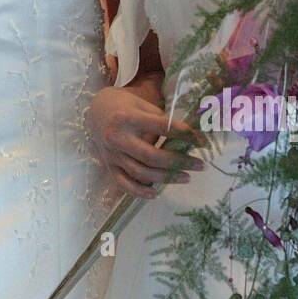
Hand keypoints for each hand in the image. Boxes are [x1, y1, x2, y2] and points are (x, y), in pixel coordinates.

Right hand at [87, 86, 205, 198]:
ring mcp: (112, 154)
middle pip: (152, 156)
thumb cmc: (125, 106)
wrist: (95, 111)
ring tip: (187, 177)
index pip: (161, 127)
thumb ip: (162, 120)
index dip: (184, 134)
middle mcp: (118, 137)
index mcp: (128, 118)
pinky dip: (139, 192)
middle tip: (200, 165)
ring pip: (141, 173)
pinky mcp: (109, 166)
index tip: (202, 141)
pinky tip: (156, 193)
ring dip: (166, 178)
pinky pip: (124, 183)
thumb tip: (189, 136)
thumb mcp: (143, 105)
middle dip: (179, 162)